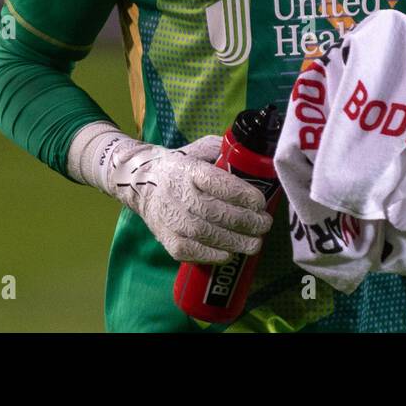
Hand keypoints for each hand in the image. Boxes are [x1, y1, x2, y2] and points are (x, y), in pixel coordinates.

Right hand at [75, 128, 272, 263]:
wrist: (140, 182)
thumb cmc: (182, 165)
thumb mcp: (200, 149)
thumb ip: (224, 150)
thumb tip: (254, 157)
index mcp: (189, 170)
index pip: (217, 183)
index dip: (242, 194)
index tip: (261, 202)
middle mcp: (178, 194)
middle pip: (214, 212)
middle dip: (245, 221)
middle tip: (265, 225)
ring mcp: (171, 219)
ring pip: (205, 234)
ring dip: (234, 241)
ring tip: (255, 243)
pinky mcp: (166, 239)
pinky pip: (192, 251)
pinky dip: (213, 255)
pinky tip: (230, 253)